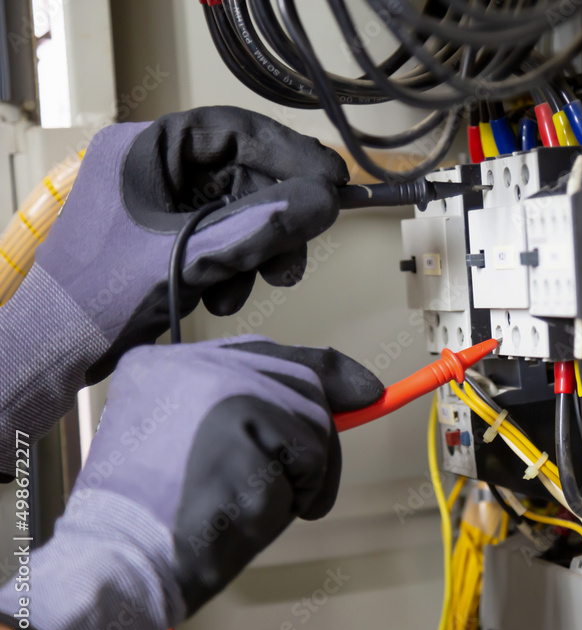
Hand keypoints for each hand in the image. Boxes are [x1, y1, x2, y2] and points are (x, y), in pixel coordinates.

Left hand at [0, 107, 347, 479]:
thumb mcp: (191, 256)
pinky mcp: (166, 239)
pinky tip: (222, 298)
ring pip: (238, 215)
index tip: (333, 182)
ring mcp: (160, 206)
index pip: (234, 132)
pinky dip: (233, 269)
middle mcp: (154, 169)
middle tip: (295, 259)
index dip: (290, 155)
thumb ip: (262, 226)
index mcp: (145, 149)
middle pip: (243, 178)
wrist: (56, 353)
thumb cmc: (99, 297)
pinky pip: (221, 241)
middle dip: (273, 223)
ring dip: (253, 255)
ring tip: (247, 292)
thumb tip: (326, 202)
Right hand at [0, 337, 382, 629]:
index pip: (258, 354)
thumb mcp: (192, 448)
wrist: (126, 560)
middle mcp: (190, 360)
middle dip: (322, 426)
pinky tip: (267, 507)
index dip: (316, 372)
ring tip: (264, 501)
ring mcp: (220, 382)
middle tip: (326, 464)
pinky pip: (314, 451)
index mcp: (163, 366)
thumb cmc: (162, 523)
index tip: (360, 388)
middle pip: (296, 375)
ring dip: (309, 469)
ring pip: (313, 414)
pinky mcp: (248, 414)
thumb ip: (247, 413)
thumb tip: (341, 396)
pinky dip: (308, 488)